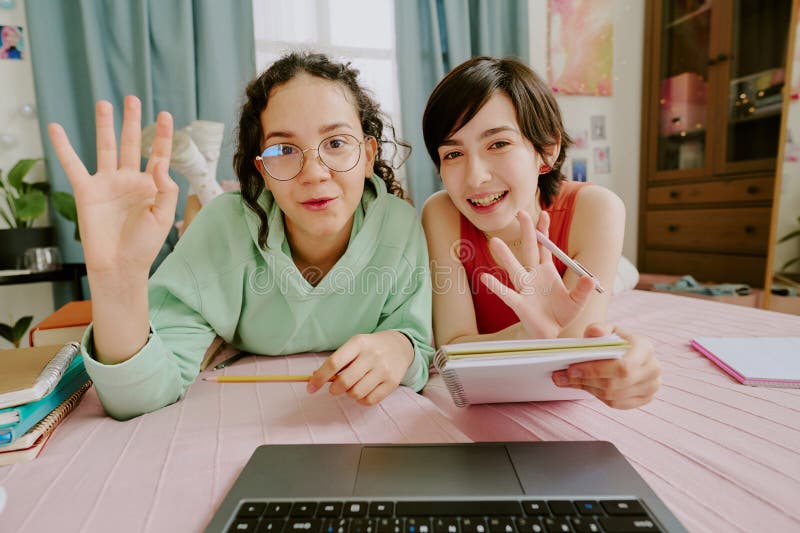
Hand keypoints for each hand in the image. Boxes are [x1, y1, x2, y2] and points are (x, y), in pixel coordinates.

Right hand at [48, 96, 178, 275]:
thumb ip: (166, 189)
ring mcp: (108, 183)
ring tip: (105, 103)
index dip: (163, 135)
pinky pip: (73, 164)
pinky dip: (64, 147)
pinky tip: (56, 128)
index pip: (158, 154)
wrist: (119, 264)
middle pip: (131, 143)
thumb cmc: (145, 245)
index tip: (166, 115)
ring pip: (106, 147)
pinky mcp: (87, 190)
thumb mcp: (164, 217)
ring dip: (105, 126)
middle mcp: (129, 179)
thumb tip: (159, 165)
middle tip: (133, 99)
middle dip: (133, 121)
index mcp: (151, 185)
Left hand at [306, 331, 413, 405]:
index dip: (319, 377)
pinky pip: (370, 400)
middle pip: (345, 381)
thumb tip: (316, 378)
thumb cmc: (371, 347)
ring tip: (352, 387)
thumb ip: (338, 361)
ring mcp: (384, 369)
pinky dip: (361, 400)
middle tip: (334, 388)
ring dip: (349, 394)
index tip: (310, 388)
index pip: (334, 363)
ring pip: (356, 393)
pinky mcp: (392, 382)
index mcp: (359, 343)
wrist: (400, 346)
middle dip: (334, 389)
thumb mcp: (355, 345)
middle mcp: (372, 355)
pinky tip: (363, 392)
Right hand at [480, 210, 594, 337]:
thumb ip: (583, 289)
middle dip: (527, 232)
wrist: (550, 334)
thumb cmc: (562, 314)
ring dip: (505, 255)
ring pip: (514, 268)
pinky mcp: (519, 304)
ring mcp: (524, 289)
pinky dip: (496, 286)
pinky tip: (485, 277)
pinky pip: (506, 293)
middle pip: (529, 250)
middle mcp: (533, 276)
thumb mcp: (578, 301)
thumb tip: (590, 278)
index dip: (544, 230)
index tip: (543, 212)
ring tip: (495, 241)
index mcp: (547, 271)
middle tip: (520, 213)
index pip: (545, 247)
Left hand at [552, 323, 661, 408]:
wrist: (624, 351)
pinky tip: (585, 386)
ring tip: (569, 380)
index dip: (595, 370)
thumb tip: (595, 332)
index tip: (571, 368)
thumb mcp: (605, 329)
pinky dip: (598, 396)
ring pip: (614, 395)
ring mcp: (651, 386)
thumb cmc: (613, 340)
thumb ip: (598, 329)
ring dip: (588, 388)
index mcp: (645, 347)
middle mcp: (652, 368)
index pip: (622, 366)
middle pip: (615, 383)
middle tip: (563, 376)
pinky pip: (617, 404)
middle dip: (586, 380)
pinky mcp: (645, 398)